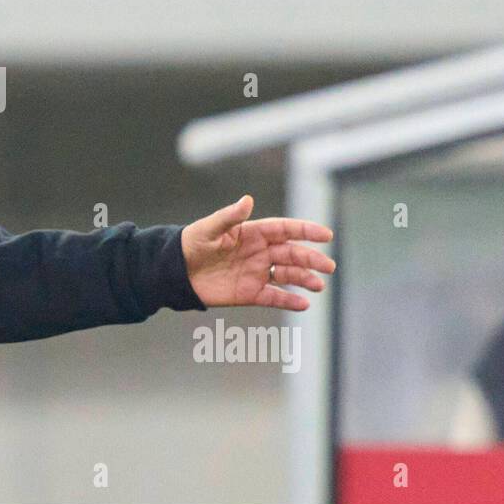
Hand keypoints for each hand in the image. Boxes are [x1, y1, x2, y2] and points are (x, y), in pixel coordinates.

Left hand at [181, 195, 334, 310]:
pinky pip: (274, 297)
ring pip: (287, 276)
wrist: (175, 272)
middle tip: (328, 266)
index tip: (326, 235)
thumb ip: (230, 217)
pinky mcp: (250, 293)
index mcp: (253, 233)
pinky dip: (289, 301)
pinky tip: (303, 304)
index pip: (285, 230)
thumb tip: (248, 200)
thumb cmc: (191, 244)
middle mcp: (259, 252)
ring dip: (304, 279)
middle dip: (311, 259)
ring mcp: (256, 273)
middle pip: (291, 254)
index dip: (306, 231)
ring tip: (318, 286)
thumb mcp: (209, 229)